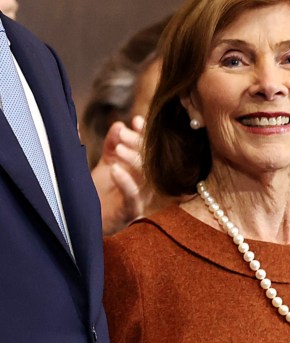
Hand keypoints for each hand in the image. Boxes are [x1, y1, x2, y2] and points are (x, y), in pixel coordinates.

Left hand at [92, 116, 150, 234]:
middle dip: (139, 144)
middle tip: (124, 133)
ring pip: (146, 177)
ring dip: (133, 160)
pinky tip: (115, 170)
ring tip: (117, 149)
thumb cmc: (96, 194)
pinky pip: (133, 197)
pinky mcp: (130, 212)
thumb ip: (110, 145)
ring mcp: (140, 198)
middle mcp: (145, 184)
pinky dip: (126, 182)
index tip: (137, 120)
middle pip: (151, 161)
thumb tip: (119, 125)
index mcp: (140, 172)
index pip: (149, 151)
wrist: (84, 222)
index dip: (145, 135)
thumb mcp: (103, 165)